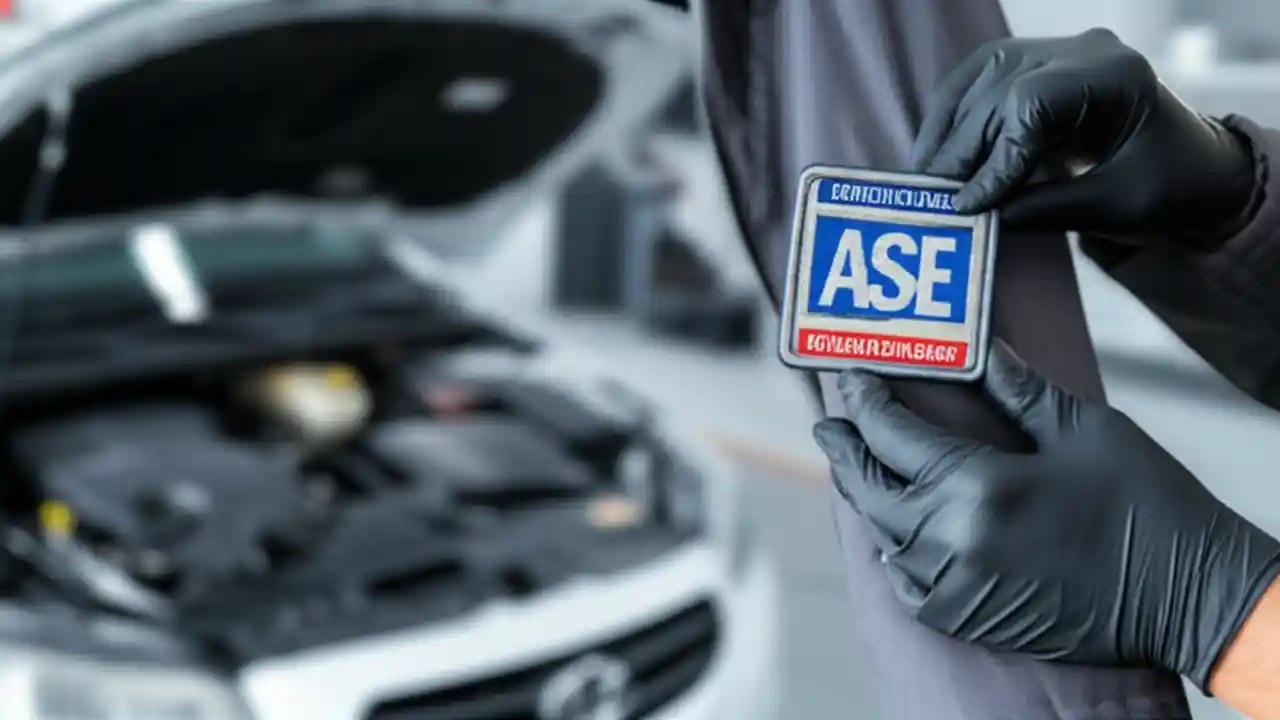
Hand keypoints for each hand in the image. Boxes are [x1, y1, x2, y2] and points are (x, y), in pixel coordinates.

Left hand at [813, 341, 1279, 689]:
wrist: (1188, 595)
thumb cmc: (1144, 504)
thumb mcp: (1082, 429)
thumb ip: (1016, 388)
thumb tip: (980, 346)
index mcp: (976, 486)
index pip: (891, 434)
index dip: (864, 399)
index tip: (851, 375)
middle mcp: (951, 541)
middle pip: (869, 488)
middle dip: (844, 450)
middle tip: (829, 422)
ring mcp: (955, 586)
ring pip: (882, 536)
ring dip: (866, 497)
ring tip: (858, 466)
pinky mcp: (968, 617)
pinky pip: (907, 582)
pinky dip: (893, 551)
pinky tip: (895, 532)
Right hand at [913, 28, 1256, 242]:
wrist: (1196, 171)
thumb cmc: (1171, 188)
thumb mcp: (1117, 208)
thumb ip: (1047, 209)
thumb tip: (980, 216)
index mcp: (1116, 75)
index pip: (1031, 103)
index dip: (994, 156)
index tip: (970, 205)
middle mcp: (1083, 51)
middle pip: (998, 89)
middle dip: (963, 149)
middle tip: (934, 199)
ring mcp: (1056, 53)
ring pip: (979, 79)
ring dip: (948, 130)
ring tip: (926, 179)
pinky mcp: (1036, 68)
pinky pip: (978, 82)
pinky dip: (953, 118)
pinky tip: (937, 155)